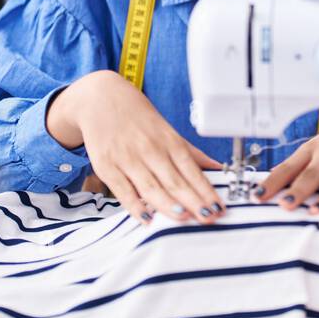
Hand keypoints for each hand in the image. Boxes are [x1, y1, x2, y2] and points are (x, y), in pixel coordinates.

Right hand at [47, 70, 225, 224]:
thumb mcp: (167, 130)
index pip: (192, 170)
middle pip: (175, 181)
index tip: (218, 207)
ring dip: (168, 205)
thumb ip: (191, 152)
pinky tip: (147, 218)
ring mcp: (127, 159)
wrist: (100, 99)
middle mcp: (150, 150)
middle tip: (208, 217)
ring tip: (185, 218)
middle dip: (193, 201)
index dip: (206, 190)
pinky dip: (135, 206)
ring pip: (151, 188)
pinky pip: (123, 191)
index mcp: (168, 141)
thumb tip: (217, 167)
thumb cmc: (137, 117)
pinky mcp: (107, 167)